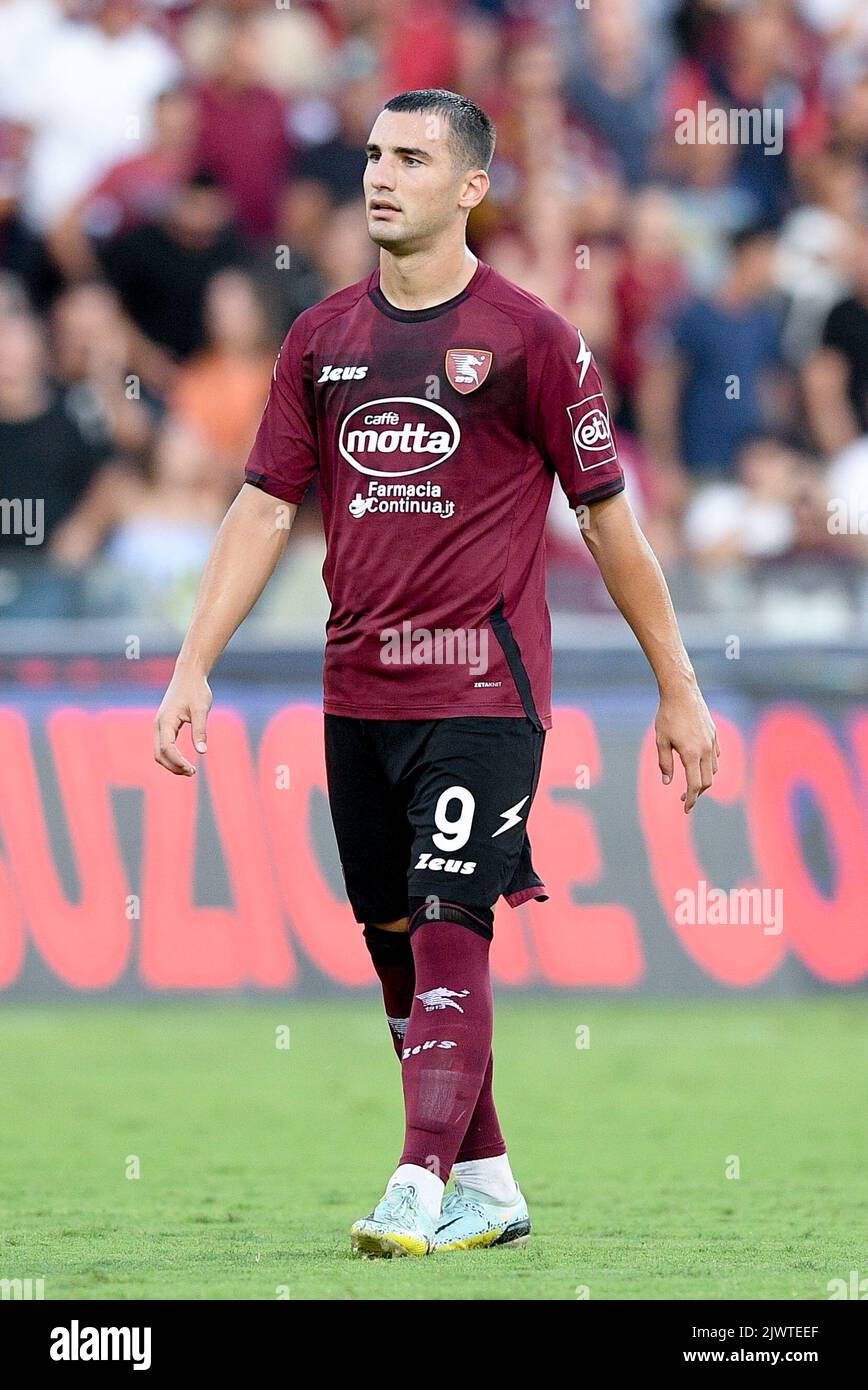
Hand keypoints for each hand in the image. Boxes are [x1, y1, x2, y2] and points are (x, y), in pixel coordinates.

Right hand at [154, 666, 211, 775]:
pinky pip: (164, 746)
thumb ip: (200, 730)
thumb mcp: (201, 710)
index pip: (167, 748)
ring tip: (190, 770)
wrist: (189, 674)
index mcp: (166, 721)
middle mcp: (159, 725)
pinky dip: (172, 756)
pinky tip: (184, 760)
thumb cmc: (196, 690)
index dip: (178, 762)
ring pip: (160, 752)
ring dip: (172, 763)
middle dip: (173, 767)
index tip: (192, 769)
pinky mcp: (165, 725)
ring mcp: (160, 726)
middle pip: (159, 755)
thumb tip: (202, 751)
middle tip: (192, 772)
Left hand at [655, 681, 718, 813]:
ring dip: (704, 779)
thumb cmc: (667, 716)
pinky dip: (709, 765)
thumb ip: (665, 763)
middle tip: (684, 798)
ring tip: (690, 781)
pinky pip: (716, 755)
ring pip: (713, 769)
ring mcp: (712, 741)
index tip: (686, 809)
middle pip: (707, 781)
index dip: (691, 800)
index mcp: (691, 754)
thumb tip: (668, 782)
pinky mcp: (715, 734)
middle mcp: (705, 750)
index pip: (694, 786)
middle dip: (698, 793)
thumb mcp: (660, 741)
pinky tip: (699, 763)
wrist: (682, 693)